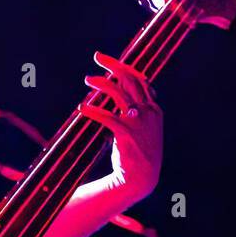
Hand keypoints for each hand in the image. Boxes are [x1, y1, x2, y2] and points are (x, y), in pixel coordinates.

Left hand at [78, 51, 162, 199]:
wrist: (142, 179)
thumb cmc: (138, 154)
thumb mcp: (142, 129)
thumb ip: (134, 111)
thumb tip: (118, 94)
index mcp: (154, 110)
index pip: (140, 80)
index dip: (124, 67)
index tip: (109, 61)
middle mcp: (148, 112)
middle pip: (131, 80)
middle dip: (114, 65)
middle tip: (98, 57)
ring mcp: (138, 123)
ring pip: (119, 93)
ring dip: (102, 83)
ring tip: (88, 80)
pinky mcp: (126, 134)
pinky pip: (107, 117)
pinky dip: (93, 111)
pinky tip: (82, 109)